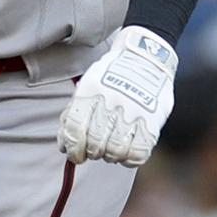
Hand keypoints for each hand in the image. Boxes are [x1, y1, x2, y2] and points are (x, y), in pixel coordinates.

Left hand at [59, 27, 177, 166]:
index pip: (74, 130)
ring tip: (111, 149)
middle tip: (94, 150)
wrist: (145, 56)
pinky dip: (129, 159)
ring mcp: (133, 111)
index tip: (75, 154)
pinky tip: (126, 152)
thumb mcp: (88, 84)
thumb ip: (74, 113)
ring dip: (110, 156)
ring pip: (115, 151)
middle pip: (94, 143)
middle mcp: (111, 101)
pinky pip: (138, 153)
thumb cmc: (113, 75)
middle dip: (91, 153)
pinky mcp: (151, 120)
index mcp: (91, 91)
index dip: (73, 148)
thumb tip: (64, 145)